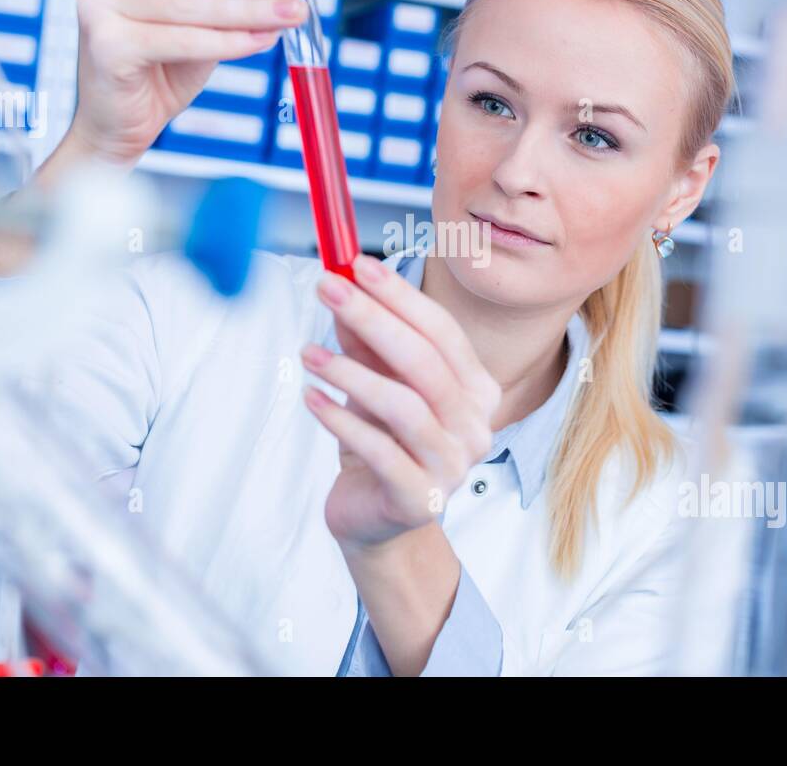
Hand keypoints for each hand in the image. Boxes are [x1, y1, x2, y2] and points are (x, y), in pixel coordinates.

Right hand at [67, 0, 329, 165]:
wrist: (123, 123)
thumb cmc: (162, 67)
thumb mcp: (215, 19)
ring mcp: (100, 3)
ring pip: (189, 0)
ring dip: (250, 7)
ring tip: (292, 14)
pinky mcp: (107, 45)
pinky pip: (180, 40)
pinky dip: (227, 42)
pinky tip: (261, 40)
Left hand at [301, 254, 501, 554]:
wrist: (377, 521)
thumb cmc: (382, 442)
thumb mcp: (374, 383)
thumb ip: (365, 341)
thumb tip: (343, 286)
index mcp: (477, 390)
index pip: (442, 332)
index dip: (400, 296)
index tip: (357, 265)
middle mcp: (475, 427)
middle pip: (425, 363)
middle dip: (373, 319)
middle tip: (328, 290)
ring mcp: (453, 466)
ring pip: (404, 406)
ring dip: (351, 373)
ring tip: (309, 354)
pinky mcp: (418, 498)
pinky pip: (378, 450)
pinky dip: (341, 420)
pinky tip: (312, 400)